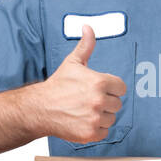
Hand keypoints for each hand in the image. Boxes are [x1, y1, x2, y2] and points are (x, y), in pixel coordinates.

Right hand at [33, 25, 127, 143]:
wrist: (40, 108)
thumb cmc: (57, 85)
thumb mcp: (72, 63)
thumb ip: (85, 45)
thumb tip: (88, 28)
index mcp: (99, 82)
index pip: (121, 88)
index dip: (111, 89)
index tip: (99, 90)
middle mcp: (99, 101)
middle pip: (117, 104)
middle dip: (106, 102)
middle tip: (88, 100)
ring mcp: (95, 118)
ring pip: (111, 118)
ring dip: (101, 116)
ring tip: (85, 110)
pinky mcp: (90, 133)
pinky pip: (105, 132)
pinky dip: (96, 129)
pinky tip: (84, 121)